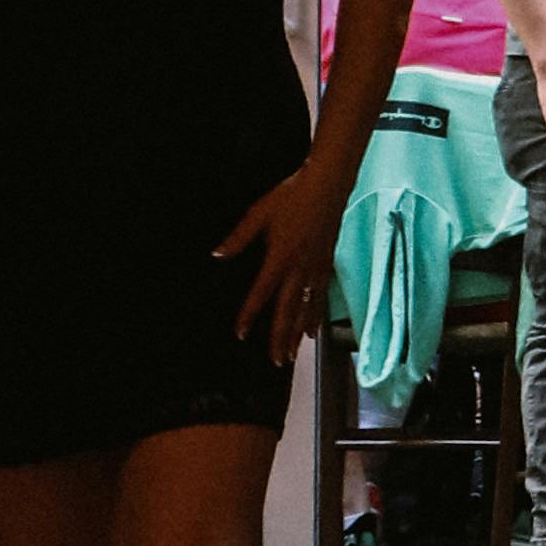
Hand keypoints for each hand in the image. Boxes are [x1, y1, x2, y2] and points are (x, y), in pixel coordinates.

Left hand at [216, 161, 341, 363]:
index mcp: (279, 257)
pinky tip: (313, 329)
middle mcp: (299, 268)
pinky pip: (320, 297)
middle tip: (276, 361)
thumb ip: (238, 238)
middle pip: (288, 310)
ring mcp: (315, 268)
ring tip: (293, 354)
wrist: (327, 185)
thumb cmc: (292, 196)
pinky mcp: (326, 264)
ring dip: (298, 333)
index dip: (249, 314)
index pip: (261, 293)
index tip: (241, 333)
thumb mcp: (258, 214)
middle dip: (281, 337)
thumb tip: (218, 254)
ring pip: (306, 308)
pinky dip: (316, 316)